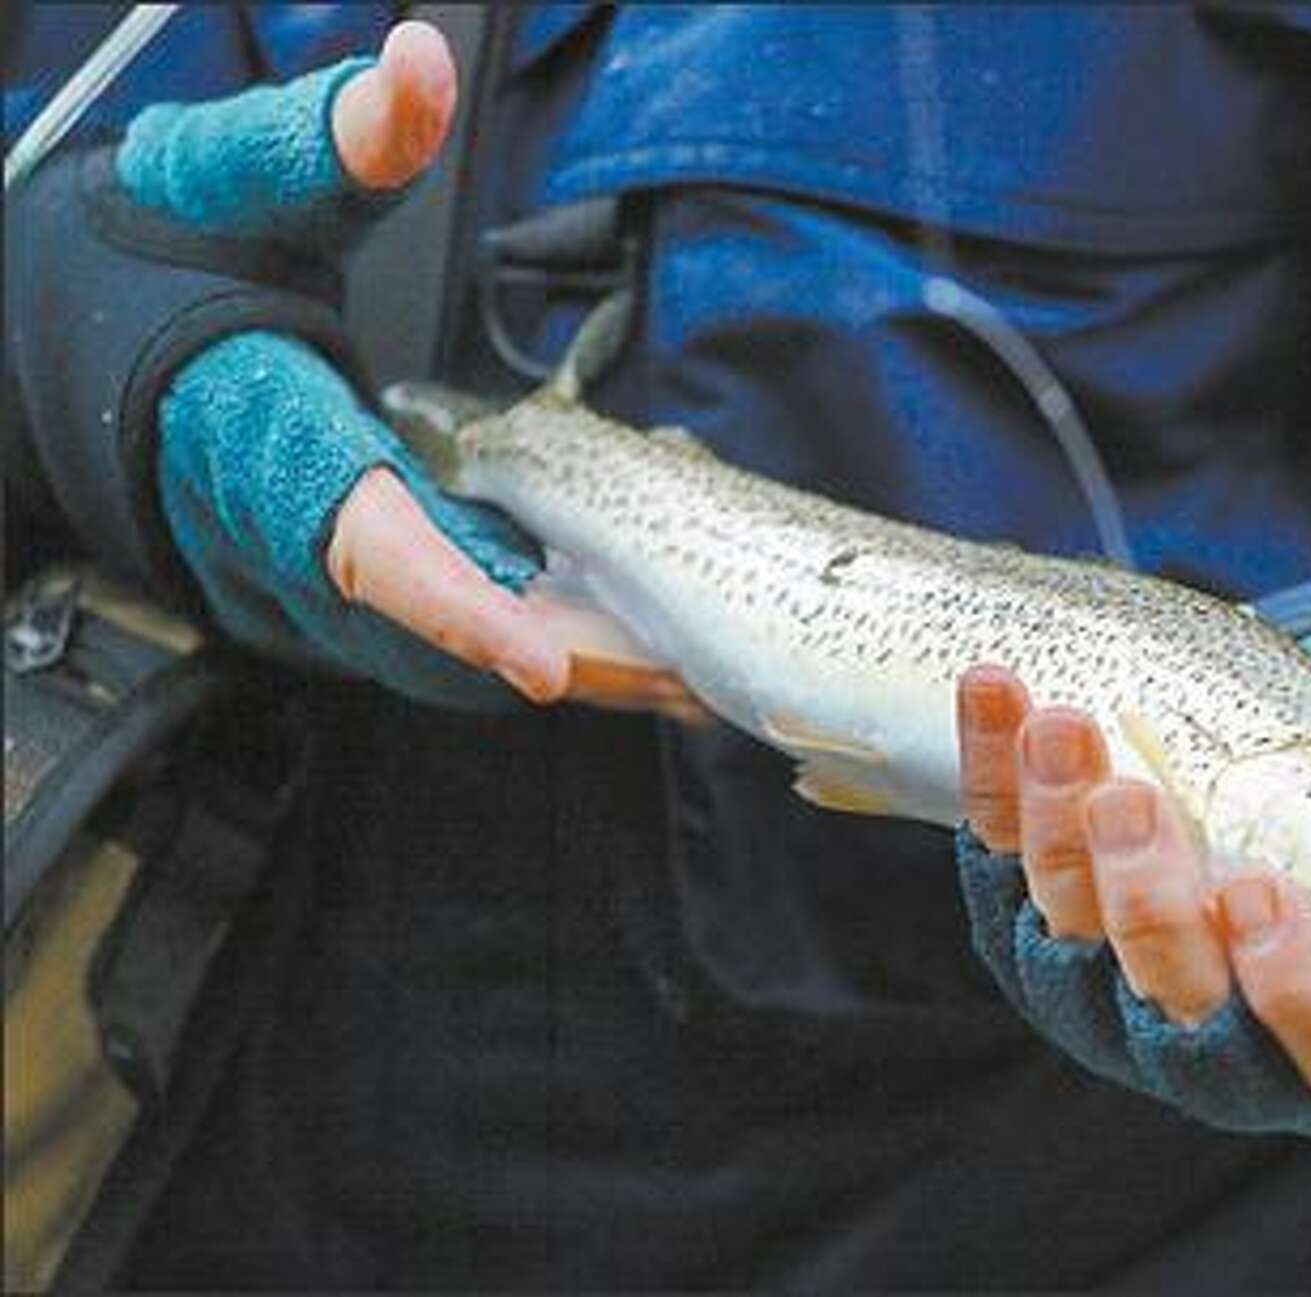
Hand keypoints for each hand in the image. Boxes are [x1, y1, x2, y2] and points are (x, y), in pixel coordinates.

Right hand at [126, 23, 708, 717]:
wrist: (84, 331)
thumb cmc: (163, 261)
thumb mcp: (237, 181)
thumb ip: (333, 140)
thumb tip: (416, 73)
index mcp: (257, 437)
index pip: (365, 544)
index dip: (455, 610)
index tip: (548, 662)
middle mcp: (271, 533)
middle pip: (422, 630)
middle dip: (549, 654)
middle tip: (678, 667)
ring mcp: (291, 578)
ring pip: (429, 652)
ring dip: (548, 659)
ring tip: (670, 666)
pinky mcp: (322, 595)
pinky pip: (426, 639)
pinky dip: (515, 640)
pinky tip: (607, 631)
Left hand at [957, 665, 1310, 1109]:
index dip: (1296, 990)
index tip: (1262, 893)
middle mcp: (1232, 1035)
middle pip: (1175, 1003)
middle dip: (1145, 903)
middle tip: (1133, 796)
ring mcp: (1125, 988)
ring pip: (1071, 940)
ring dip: (1054, 832)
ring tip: (1061, 726)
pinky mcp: (1048, 920)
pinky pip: (1004, 865)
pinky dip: (995, 783)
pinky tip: (997, 695)